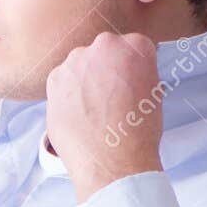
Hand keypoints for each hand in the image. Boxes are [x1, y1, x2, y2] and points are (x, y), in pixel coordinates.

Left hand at [43, 30, 163, 202]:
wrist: (111, 161)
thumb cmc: (138, 132)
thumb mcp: (153, 93)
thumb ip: (138, 72)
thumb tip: (126, 73)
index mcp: (135, 45)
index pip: (132, 47)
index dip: (130, 69)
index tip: (129, 83)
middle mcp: (104, 45)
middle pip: (103, 53)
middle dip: (105, 71)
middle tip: (110, 98)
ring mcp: (76, 60)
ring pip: (80, 66)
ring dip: (84, 81)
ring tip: (92, 110)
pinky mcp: (54, 79)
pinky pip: (62, 81)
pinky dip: (67, 94)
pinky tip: (77, 113)